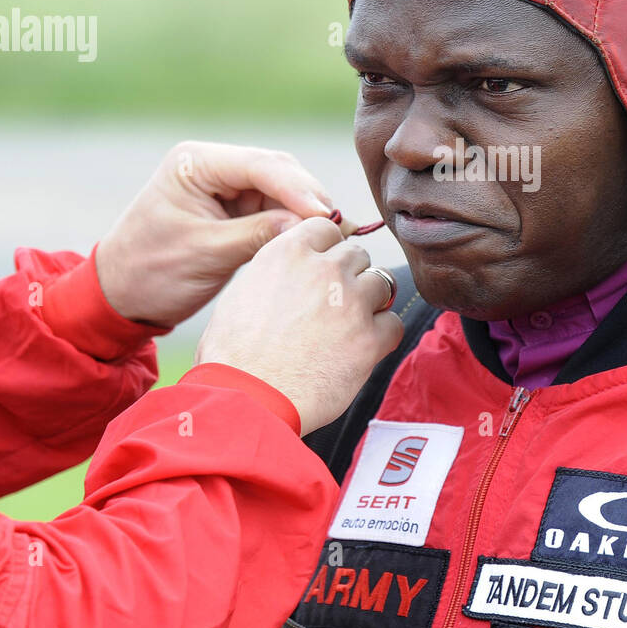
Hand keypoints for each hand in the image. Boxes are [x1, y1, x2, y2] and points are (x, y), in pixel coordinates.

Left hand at [95, 141, 333, 328]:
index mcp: (195, 163)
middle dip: (310, 199)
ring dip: (308, 212)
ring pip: (282, 190)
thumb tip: (311, 226)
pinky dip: (296, 224)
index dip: (299, 189)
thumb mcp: (206, 253)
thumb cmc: (150, 272)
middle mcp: (213, 166)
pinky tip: (318, 240)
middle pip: (277, 172)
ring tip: (338, 236)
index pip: (260, 166)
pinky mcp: (234, 209)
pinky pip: (275, 210)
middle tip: (342, 228)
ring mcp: (225, 187)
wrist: (120, 297)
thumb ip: (258, 235)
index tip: (328, 215)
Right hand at [195, 217, 403, 434]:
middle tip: (333, 304)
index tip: (322, 268)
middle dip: (349, 275)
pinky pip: (394, 323)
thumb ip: (275, 272)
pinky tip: (361, 349)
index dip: (327, 248)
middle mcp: (323, 269)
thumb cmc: (233, 357)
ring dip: (369, 302)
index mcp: (287, 253)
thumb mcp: (240, 294)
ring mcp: (351, 302)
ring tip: (348, 326)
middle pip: (357, 253)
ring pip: (382, 282)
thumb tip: (293, 271)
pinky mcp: (370, 338)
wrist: (247, 401)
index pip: (326, 226)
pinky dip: (382, 335)